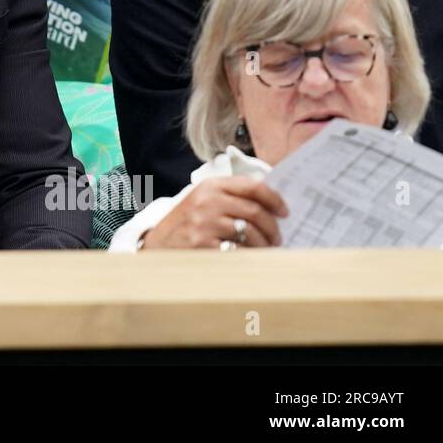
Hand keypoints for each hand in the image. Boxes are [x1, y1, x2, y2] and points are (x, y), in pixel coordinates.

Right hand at [141, 176, 288, 248]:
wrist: (158, 244)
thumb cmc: (186, 223)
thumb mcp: (203, 200)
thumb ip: (230, 196)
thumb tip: (270, 204)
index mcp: (211, 186)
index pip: (252, 186)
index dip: (274, 199)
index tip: (284, 211)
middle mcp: (207, 201)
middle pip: (255, 211)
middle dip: (272, 227)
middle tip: (277, 237)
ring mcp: (204, 223)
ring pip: (250, 232)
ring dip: (264, 244)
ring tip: (265, 249)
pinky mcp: (203, 244)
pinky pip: (238, 251)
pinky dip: (249, 255)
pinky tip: (249, 257)